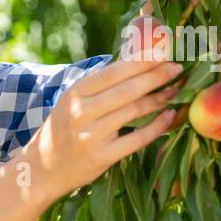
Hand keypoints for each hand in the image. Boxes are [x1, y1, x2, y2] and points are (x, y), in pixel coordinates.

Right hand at [20, 47, 183, 201]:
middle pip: (128, 89)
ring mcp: (92, 136)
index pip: (114, 71)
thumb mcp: (74, 100)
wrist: (43, 169)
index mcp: (76, 92)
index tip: (163, 51)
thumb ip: (101, 82)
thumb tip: (137, 59)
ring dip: (159, 99)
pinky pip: (138, 138)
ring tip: (175, 90)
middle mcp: (82, 112)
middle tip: (177, 68)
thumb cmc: (65, 127)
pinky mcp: (102, 157)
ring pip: (135, 111)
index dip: (141, 60)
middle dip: (156, 76)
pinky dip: (157, 126)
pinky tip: (170, 116)